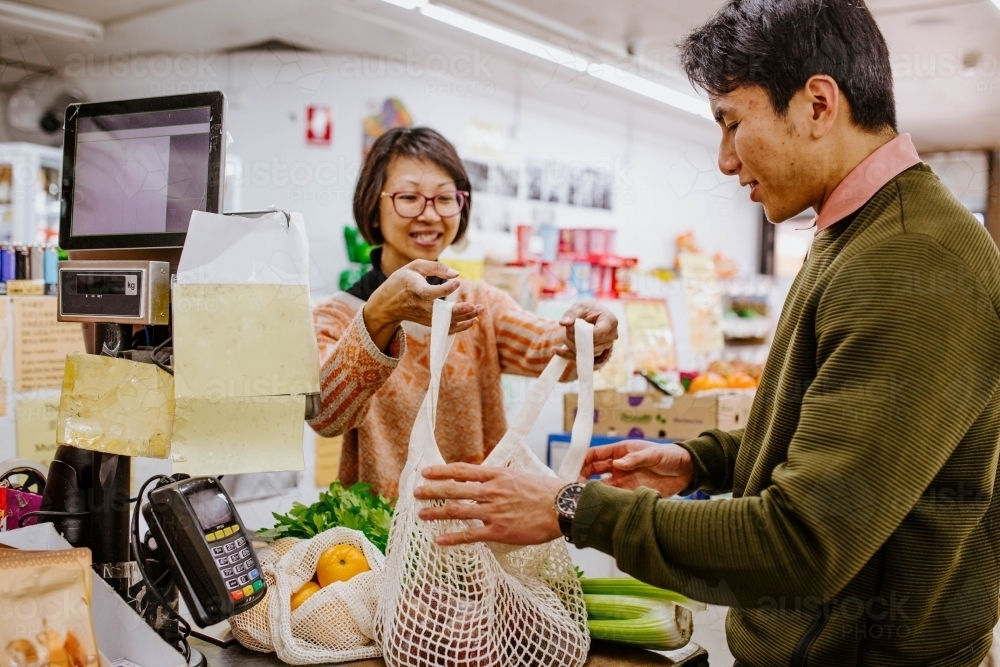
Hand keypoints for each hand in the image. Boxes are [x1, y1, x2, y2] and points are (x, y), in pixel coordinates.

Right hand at [363, 260, 484, 350]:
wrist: (386, 304)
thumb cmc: (403, 280)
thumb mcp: (415, 267)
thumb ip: (436, 267)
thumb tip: (457, 274)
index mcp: (413, 288)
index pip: (429, 292)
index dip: (444, 289)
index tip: (457, 282)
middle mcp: (418, 305)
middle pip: (439, 312)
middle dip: (458, 310)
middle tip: (473, 306)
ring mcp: (423, 316)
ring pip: (446, 321)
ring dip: (465, 316)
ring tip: (480, 308)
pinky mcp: (428, 323)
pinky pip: (445, 328)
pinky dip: (460, 326)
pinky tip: (473, 319)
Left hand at [414, 463, 566, 545]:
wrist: (563, 507)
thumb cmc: (545, 492)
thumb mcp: (520, 477)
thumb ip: (501, 480)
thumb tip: (487, 480)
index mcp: (497, 476)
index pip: (462, 471)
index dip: (441, 471)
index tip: (426, 472)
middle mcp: (491, 491)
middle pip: (454, 489)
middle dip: (432, 491)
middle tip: (416, 492)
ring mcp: (494, 511)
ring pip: (458, 511)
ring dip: (436, 513)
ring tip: (421, 515)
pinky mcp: (499, 531)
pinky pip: (471, 535)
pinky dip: (453, 538)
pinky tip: (439, 541)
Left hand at [555, 300, 617, 359]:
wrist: (592, 314)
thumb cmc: (587, 308)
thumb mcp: (579, 307)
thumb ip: (571, 314)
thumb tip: (563, 323)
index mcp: (610, 321)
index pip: (598, 334)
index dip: (582, 334)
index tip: (571, 328)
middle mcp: (612, 335)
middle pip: (591, 345)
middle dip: (575, 339)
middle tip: (567, 330)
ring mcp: (606, 345)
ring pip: (587, 352)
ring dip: (572, 345)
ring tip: (567, 334)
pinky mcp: (598, 352)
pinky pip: (582, 358)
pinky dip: (568, 354)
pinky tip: (555, 350)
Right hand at [580, 441, 693, 497]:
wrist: (687, 471)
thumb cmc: (669, 456)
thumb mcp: (654, 454)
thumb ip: (635, 459)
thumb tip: (616, 464)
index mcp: (620, 452)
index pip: (595, 455)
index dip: (583, 461)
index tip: (573, 469)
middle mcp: (618, 467)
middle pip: (593, 472)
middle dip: (581, 478)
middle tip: (574, 488)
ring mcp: (624, 481)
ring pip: (601, 487)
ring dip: (592, 492)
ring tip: (583, 500)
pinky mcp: (631, 493)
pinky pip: (614, 498)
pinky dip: (606, 502)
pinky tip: (599, 507)